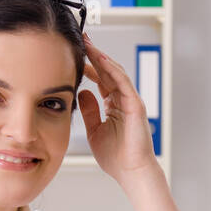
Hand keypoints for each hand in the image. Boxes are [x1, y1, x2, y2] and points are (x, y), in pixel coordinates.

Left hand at [77, 33, 161, 184]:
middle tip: (81, 38)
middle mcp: (124, 100)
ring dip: (101, 56)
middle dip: (94, 54)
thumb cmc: (116, 157)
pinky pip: (123, 82)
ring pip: (115, 72)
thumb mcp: (94, 131)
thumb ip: (90, 111)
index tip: (74, 54)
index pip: (101, 79)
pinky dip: (111, 70)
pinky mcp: (135, 106)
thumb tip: (81, 92)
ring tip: (87, 43)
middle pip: (108, 71)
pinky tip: (99, 59)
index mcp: (114, 105)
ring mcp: (131, 101)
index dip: (88, 66)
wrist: (131, 173)